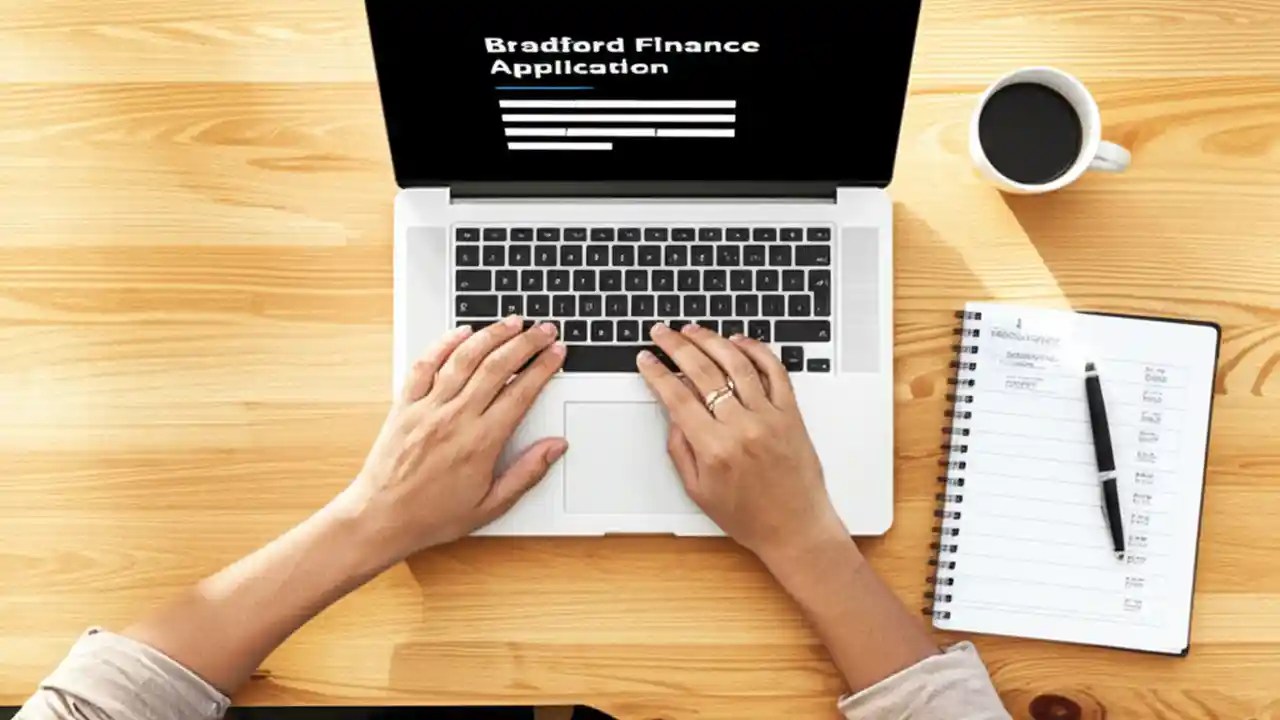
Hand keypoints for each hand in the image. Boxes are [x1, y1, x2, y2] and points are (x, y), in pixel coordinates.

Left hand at [335, 316, 567, 566]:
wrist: (381, 518)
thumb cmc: (433, 515)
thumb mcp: (491, 505)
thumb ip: (527, 472)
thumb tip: (555, 447)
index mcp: (481, 442)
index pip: (521, 392)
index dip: (543, 367)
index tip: (556, 353)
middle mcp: (455, 418)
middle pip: (498, 366)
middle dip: (526, 342)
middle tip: (544, 330)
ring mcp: (428, 408)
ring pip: (465, 358)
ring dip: (492, 334)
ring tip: (512, 322)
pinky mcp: (405, 405)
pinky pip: (425, 365)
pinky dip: (444, 344)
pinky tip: (461, 333)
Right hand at [636, 323, 846, 563]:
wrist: (795, 529)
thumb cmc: (749, 516)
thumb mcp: (697, 490)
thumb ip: (680, 448)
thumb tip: (671, 412)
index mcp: (714, 449)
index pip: (677, 396)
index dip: (657, 372)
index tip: (646, 358)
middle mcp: (742, 428)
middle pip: (703, 371)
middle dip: (677, 346)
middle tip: (663, 333)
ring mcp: (769, 417)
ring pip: (736, 363)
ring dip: (711, 340)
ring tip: (694, 330)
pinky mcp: (791, 413)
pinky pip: (775, 370)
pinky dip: (756, 350)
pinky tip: (738, 341)